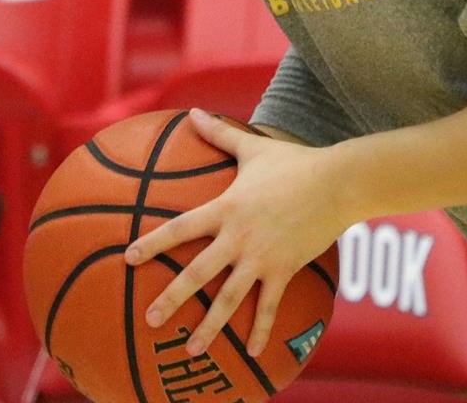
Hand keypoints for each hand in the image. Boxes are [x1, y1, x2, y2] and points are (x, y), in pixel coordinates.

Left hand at [123, 108, 352, 357]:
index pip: (180, 228)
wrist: (338, 183)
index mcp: (225, 209)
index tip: (128, 258)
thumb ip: (219, 134)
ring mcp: (261, 258)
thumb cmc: (294, 162)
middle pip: (197, 273)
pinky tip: (253, 354)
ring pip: (229, 299)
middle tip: (150, 319)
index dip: (153, 243)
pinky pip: (270, 306)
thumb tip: (192, 112)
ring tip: (190, 350)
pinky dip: (261, 331)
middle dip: (172, 298)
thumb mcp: (253, 148)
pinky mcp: (284, 270)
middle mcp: (238, 238)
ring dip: (209, 328)